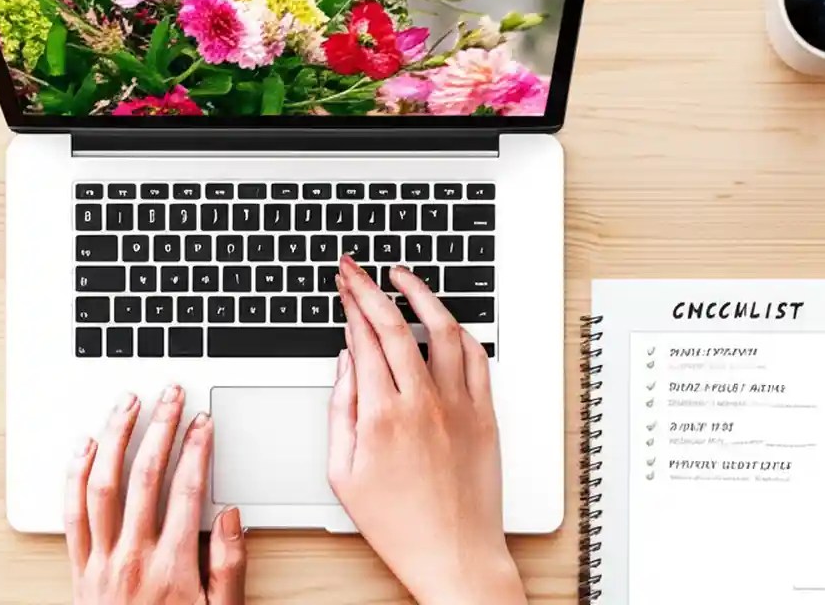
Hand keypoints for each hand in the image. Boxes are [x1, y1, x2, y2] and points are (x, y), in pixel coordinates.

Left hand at [66, 386, 246, 604]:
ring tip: (126, 404)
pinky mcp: (78, 570)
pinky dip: (75, 475)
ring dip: (115, 438)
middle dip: (160, 427)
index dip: (198, 449)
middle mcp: (132, 559)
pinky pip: (72, 514)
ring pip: (103, 485)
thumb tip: (229, 515)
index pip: (187, 490)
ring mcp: (100, 563)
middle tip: (170, 394)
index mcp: (172, 568)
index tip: (204, 422)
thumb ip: (229, 565)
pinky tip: (84, 447)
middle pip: (145, 476)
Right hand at [328, 256, 524, 604]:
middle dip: (371, 288)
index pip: (363, 339)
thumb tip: (345, 364)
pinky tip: (445, 321)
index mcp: (380, 416)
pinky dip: (458, 331)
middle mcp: (422, 403)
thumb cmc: (397, 524)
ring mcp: (458, 405)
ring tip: (403, 276)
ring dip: (421, 295)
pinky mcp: (485, 414)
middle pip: (395, 324)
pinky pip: (476, 358)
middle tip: (357, 269)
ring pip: (442, 330)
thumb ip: (340, 411)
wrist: (454, 554)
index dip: (350, 303)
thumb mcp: (343, 473)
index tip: (343, 285)